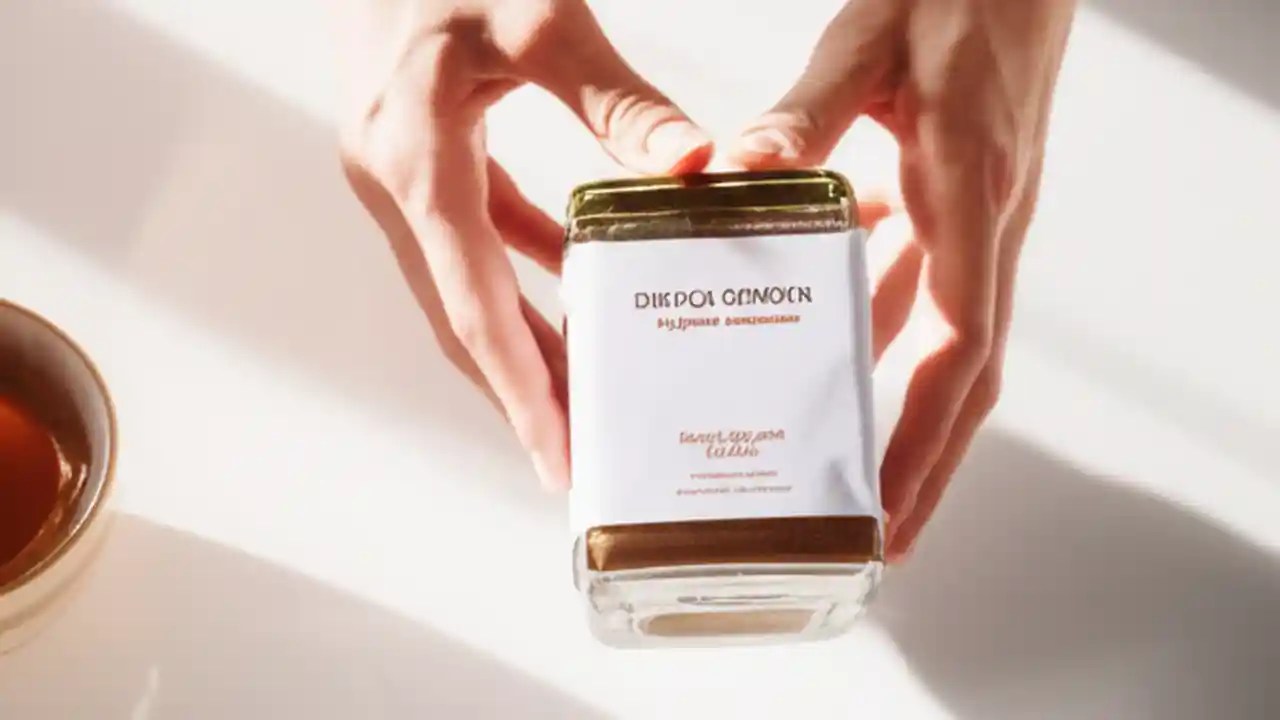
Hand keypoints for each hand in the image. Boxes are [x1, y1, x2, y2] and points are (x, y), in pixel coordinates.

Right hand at [336, 0, 711, 489]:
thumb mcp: (538, 19)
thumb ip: (617, 99)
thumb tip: (694, 166)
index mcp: (416, 166)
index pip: (475, 308)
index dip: (519, 391)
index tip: (557, 457)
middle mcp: (395, 187)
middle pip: (465, 320)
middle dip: (523, 394)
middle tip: (579, 458)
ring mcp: (400, 176)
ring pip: (467, 288)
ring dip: (523, 342)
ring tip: (583, 394)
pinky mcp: (420, 159)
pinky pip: (476, 238)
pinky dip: (523, 272)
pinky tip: (575, 282)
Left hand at [730, 0, 1075, 560]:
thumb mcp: (867, 46)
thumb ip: (804, 114)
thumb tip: (736, 170)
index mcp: (970, 200)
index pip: (958, 349)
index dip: (923, 437)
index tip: (889, 503)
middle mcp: (989, 228)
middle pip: (968, 379)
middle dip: (929, 462)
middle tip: (883, 531)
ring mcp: (985, 223)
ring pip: (954, 343)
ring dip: (913, 410)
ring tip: (858, 466)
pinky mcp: (969, 207)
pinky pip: (938, 291)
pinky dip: (896, 331)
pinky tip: (841, 341)